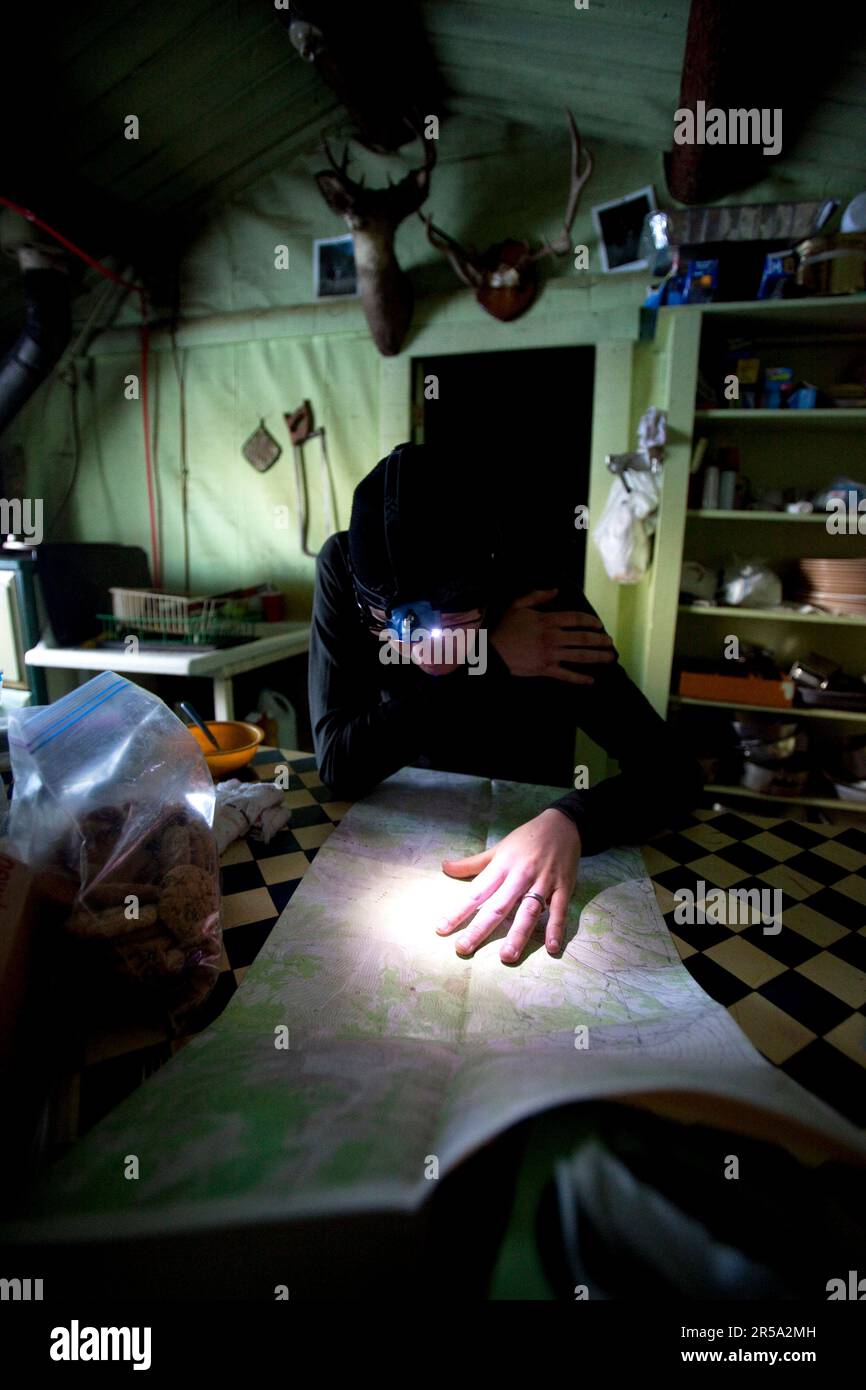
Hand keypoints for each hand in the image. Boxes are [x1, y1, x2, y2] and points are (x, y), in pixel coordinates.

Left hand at [435, 809, 580, 962]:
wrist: (563, 824)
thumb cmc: (526, 838)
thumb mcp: (499, 848)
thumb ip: (473, 863)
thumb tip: (444, 867)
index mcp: (502, 865)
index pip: (476, 892)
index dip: (458, 911)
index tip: (442, 929)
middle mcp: (521, 875)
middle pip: (499, 905)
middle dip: (481, 928)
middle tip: (464, 948)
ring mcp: (543, 882)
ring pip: (529, 911)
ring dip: (518, 934)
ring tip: (507, 956)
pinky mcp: (564, 887)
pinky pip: (559, 910)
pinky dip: (556, 929)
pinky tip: (551, 948)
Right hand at [490, 588, 615, 684]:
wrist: (493, 653)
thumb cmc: (505, 628)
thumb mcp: (518, 606)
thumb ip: (538, 596)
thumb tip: (556, 590)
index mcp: (548, 620)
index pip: (577, 619)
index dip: (591, 621)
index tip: (599, 624)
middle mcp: (553, 637)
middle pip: (584, 638)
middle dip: (600, 640)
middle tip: (610, 642)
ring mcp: (551, 655)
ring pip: (580, 656)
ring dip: (598, 657)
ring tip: (610, 657)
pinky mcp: (546, 669)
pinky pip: (567, 675)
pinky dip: (580, 679)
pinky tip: (591, 681)